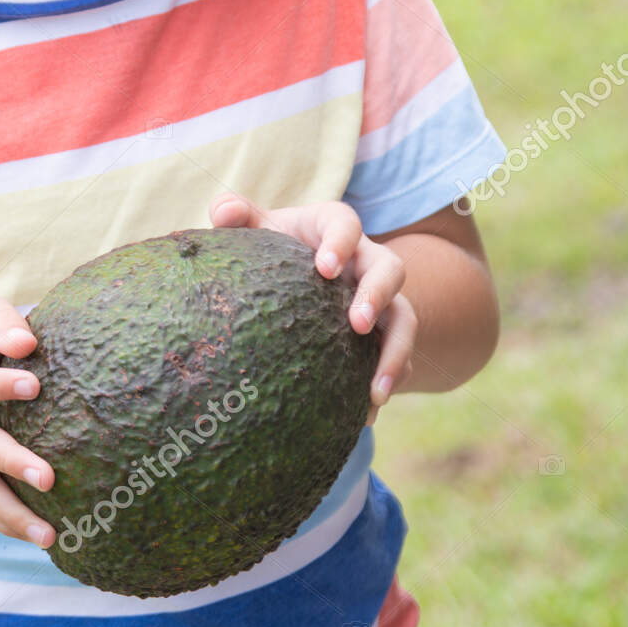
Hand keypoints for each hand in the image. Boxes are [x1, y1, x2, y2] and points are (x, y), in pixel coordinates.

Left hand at [208, 193, 415, 427]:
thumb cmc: (276, 248)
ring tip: (376, 391)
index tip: (324, 267)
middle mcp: (366, 261)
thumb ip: (238, 215)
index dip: (341, 242)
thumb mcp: (260, 229)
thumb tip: (223, 211)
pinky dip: (388, 382)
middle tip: (356, 324)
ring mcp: (382, 299)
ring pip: (405, 319)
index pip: (346, 224)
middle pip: (390, 269)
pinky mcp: (385, 333)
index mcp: (334, 229)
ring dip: (395, 352)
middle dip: (378, 295)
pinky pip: (401, 358)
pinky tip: (365, 415)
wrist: (303, 277)